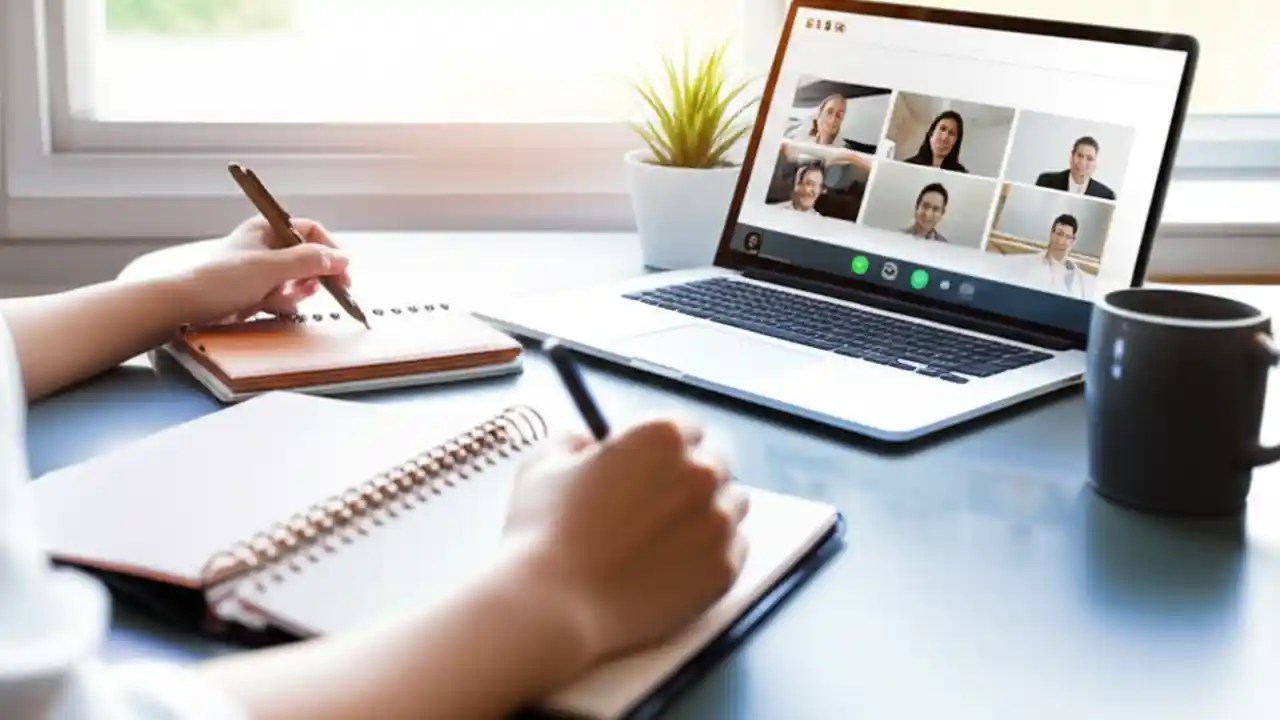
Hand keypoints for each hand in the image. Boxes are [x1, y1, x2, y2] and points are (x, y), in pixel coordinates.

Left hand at [122, 215, 351, 325]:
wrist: (182, 306)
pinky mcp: (252, 293)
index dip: (329, 248)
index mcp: (267, 229)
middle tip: (333, 290)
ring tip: (290, 298)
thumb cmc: (222, 280)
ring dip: (299, 291)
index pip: (310, 230)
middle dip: (317, 274)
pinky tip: (276, 308)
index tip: (343, 271)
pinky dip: (284, 304)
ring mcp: (259, 271)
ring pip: (295, 279)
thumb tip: (343, 259)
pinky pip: (280, 297)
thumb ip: (309, 261)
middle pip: (306, 256)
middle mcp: (265, 246)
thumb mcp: (271, 267)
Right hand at [502, 419, 749, 667]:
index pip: (686, 430)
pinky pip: (733, 550)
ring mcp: (718, 523)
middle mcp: (701, 473)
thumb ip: (573, 444)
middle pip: (713, 466)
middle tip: (656, 508)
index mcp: (662, 436)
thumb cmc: (543, 532)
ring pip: (731, 507)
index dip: (665, 451)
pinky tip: (675, 566)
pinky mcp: (724, 569)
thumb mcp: (543, 465)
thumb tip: (587, 446)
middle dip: (688, 482)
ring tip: (667, 540)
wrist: (553, 605)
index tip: (650, 469)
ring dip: (707, 515)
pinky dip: (711, 554)